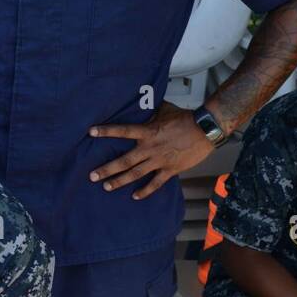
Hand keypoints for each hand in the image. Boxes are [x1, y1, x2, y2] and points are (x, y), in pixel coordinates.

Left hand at [89, 101, 214, 199]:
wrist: (205, 130)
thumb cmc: (185, 118)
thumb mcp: (164, 109)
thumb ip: (151, 110)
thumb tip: (143, 100)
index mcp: (147, 132)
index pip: (123, 131)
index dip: (106, 131)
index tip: (90, 132)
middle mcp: (150, 148)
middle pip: (124, 161)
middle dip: (106, 169)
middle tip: (92, 176)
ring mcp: (159, 160)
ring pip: (135, 174)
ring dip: (119, 181)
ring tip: (106, 187)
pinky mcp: (170, 170)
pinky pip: (155, 183)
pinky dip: (145, 191)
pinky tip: (135, 196)